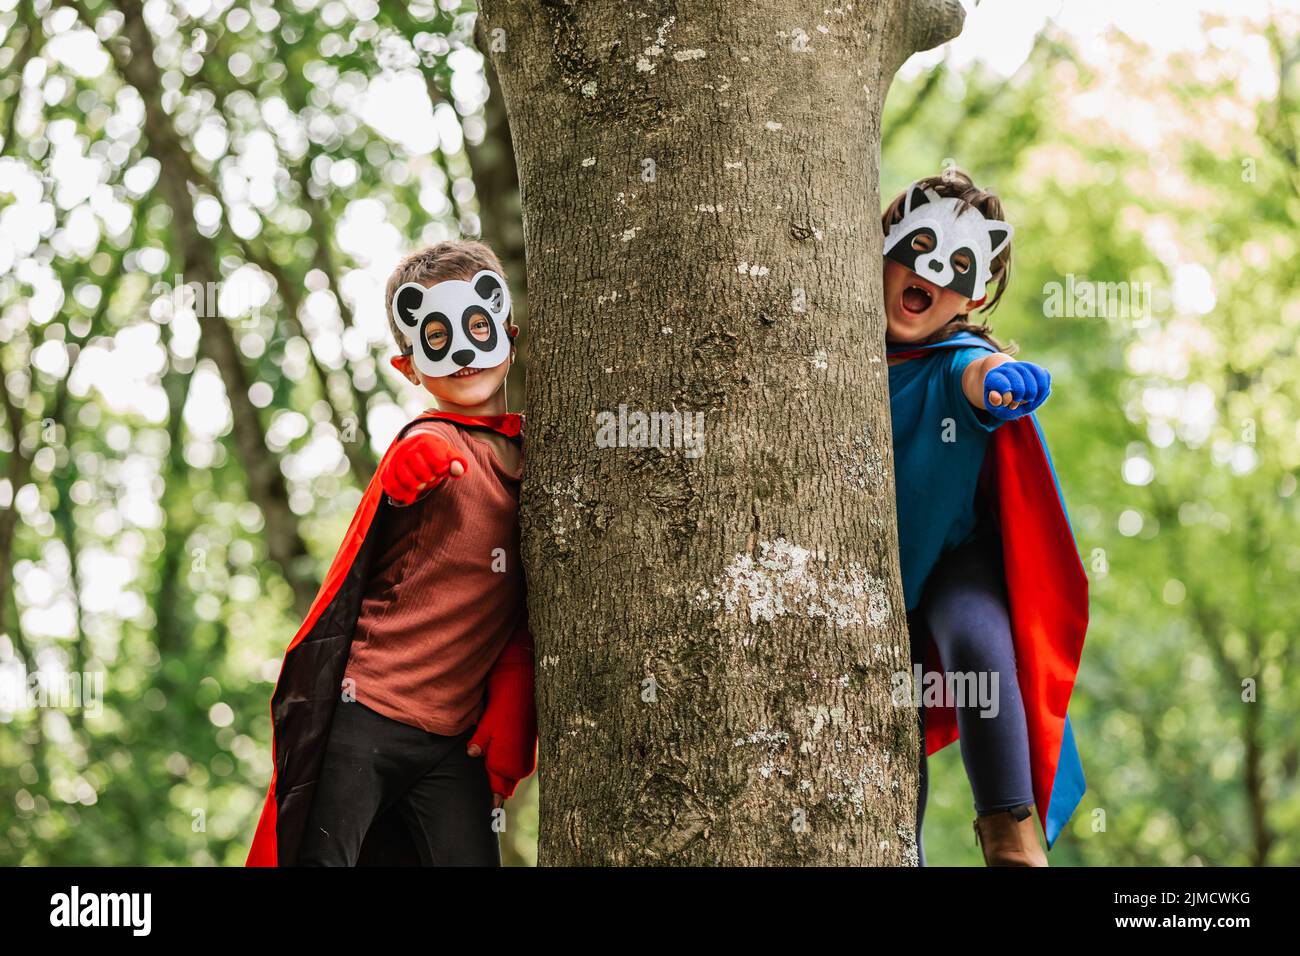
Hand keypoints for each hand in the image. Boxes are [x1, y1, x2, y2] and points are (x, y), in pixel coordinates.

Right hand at [378, 429, 467, 504]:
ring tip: (420, 486)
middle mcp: (408, 447)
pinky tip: (409, 496)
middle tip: (429, 478)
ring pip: (404, 480)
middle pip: (422, 473)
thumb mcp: (449, 455)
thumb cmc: (436, 455)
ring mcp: (395, 458)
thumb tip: (458, 470)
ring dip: (415, 488)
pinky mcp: (387, 469)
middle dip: (428, 480)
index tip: (440, 470)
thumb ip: (458, 462)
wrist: (415, 448)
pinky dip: (400, 494)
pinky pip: (391, 485)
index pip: (438, 462)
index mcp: (425, 441)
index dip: (441, 471)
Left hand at [467, 629, 536, 805]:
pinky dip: (506, 764)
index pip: (496, 792)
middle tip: (483, 794)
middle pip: (503, 786)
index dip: (490, 800)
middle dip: (494, 786)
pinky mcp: (528, 750)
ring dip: (500, 774)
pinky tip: (498, 755)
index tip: (487, 810)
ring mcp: (526, 759)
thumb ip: (478, 746)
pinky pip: (514, 765)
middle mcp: (519, 767)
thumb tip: (472, 755)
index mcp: (506, 765)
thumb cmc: (503, 709)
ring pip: (509, 775)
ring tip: (489, 770)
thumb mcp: (485, 728)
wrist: (524, 688)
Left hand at [984, 360, 1050, 420]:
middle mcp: (1007, 367)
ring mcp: (1021, 365)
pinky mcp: (1033, 368)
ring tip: (1025, 401)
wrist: (1007, 391)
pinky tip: (1036, 398)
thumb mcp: (993, 405)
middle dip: (1020, 397)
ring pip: (1034, 378)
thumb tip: (997, 398)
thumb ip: (994, 403)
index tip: (1006, 404)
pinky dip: (1043, 390)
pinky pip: (1044, 376)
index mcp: (993, 376)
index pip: (1001, 383)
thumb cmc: (1000, 401)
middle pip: (1019, 381)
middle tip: (1014, 405)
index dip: (1006, 397)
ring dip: (1033, 395)